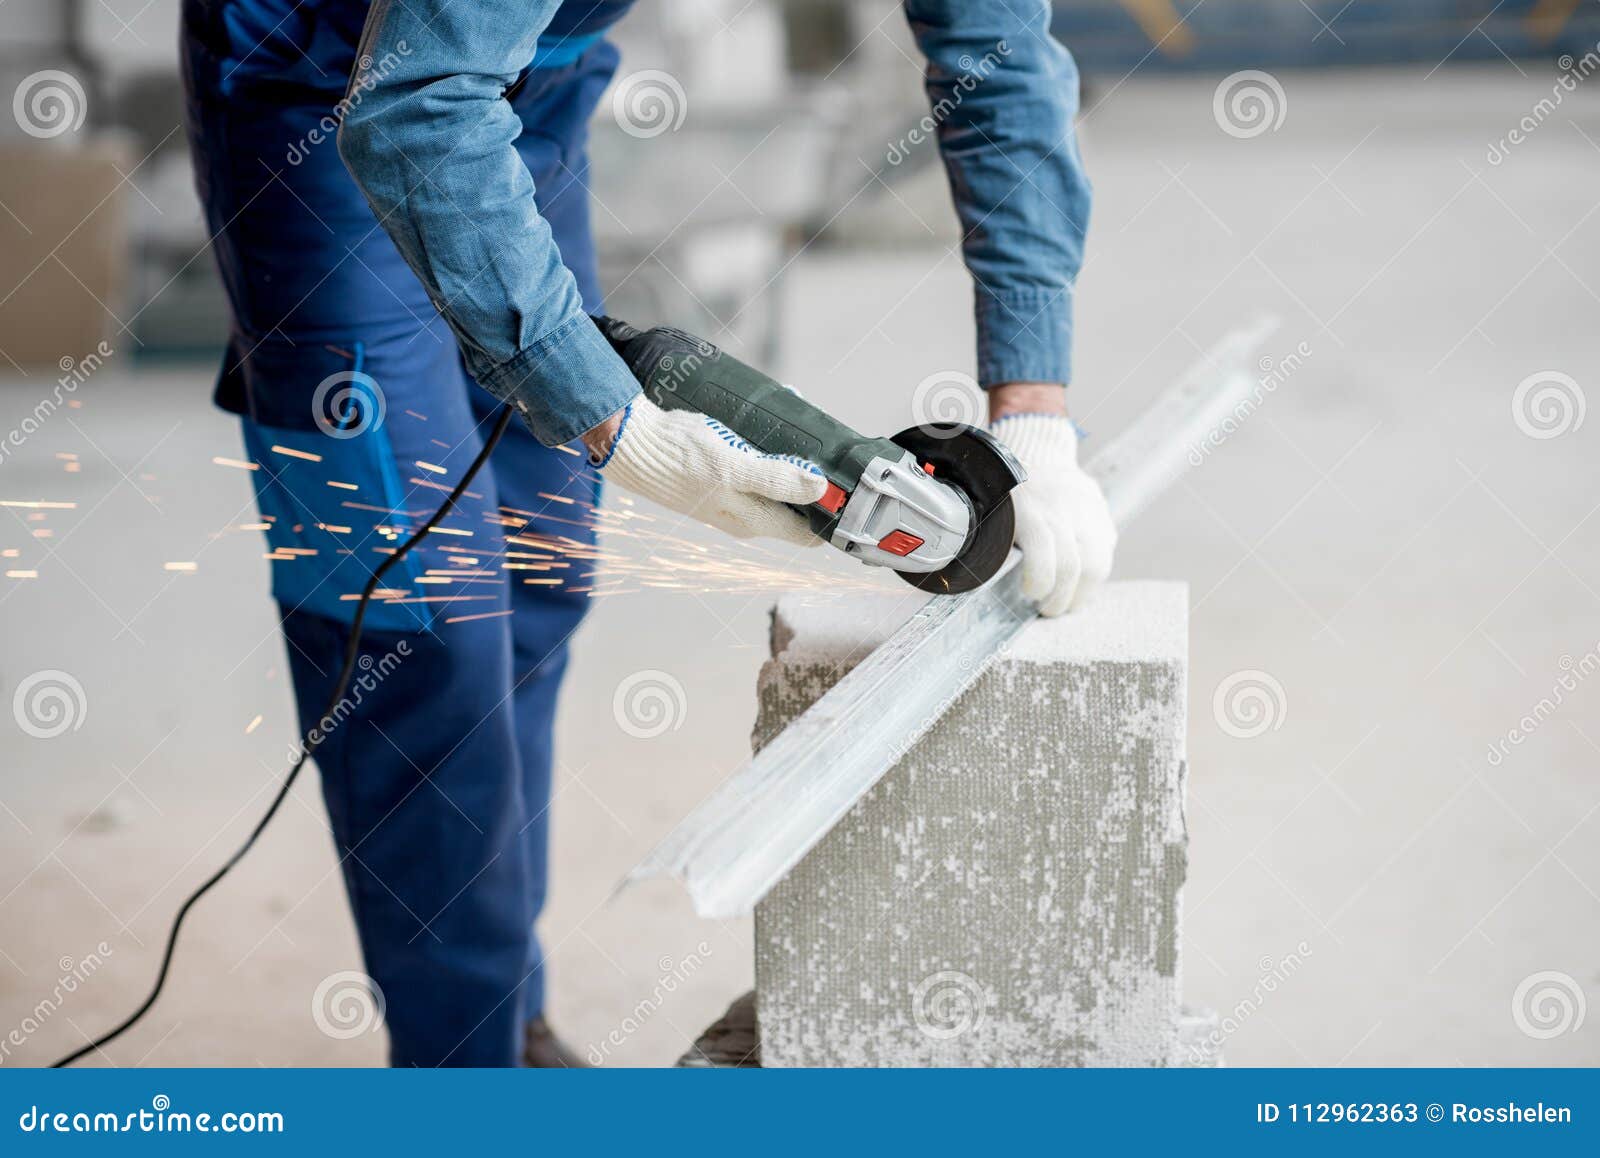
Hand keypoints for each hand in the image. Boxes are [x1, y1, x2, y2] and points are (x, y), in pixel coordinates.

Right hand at [584, 396, 826, 543]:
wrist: (633, 445)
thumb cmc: (680, 456)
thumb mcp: (733, 465)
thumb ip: (777, 478)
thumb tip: (818, 489)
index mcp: (753, 521)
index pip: (809, 533)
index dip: (832, 514)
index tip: (849, 485)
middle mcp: (745, 518)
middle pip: (798, 509)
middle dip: (816, 482)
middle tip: (826, 448)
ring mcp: (733, 501)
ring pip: (779, 488)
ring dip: (794, 464)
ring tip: (800, 434)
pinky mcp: (722, 482)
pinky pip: (759, 472)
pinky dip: (771, 454)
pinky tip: (771, 431)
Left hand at [987, 384, 1115, 615]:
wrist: (1039, 449)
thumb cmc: (1008, 490)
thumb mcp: (993, 511)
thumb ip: (994, 542)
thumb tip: (984, 582)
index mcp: (1030, 510)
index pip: (1045, 558)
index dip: (1039, 585)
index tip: (1030, 594)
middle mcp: (1064, 508)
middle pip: (1076, 567)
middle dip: (1063, 598)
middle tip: (1050, 611)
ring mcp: (1089, 509)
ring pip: (1099, 563)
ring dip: (1084, 592)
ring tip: (1069, 603)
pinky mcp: (1102, 511)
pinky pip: (1106, 550)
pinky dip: (1094, 572)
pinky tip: (1079, 581)